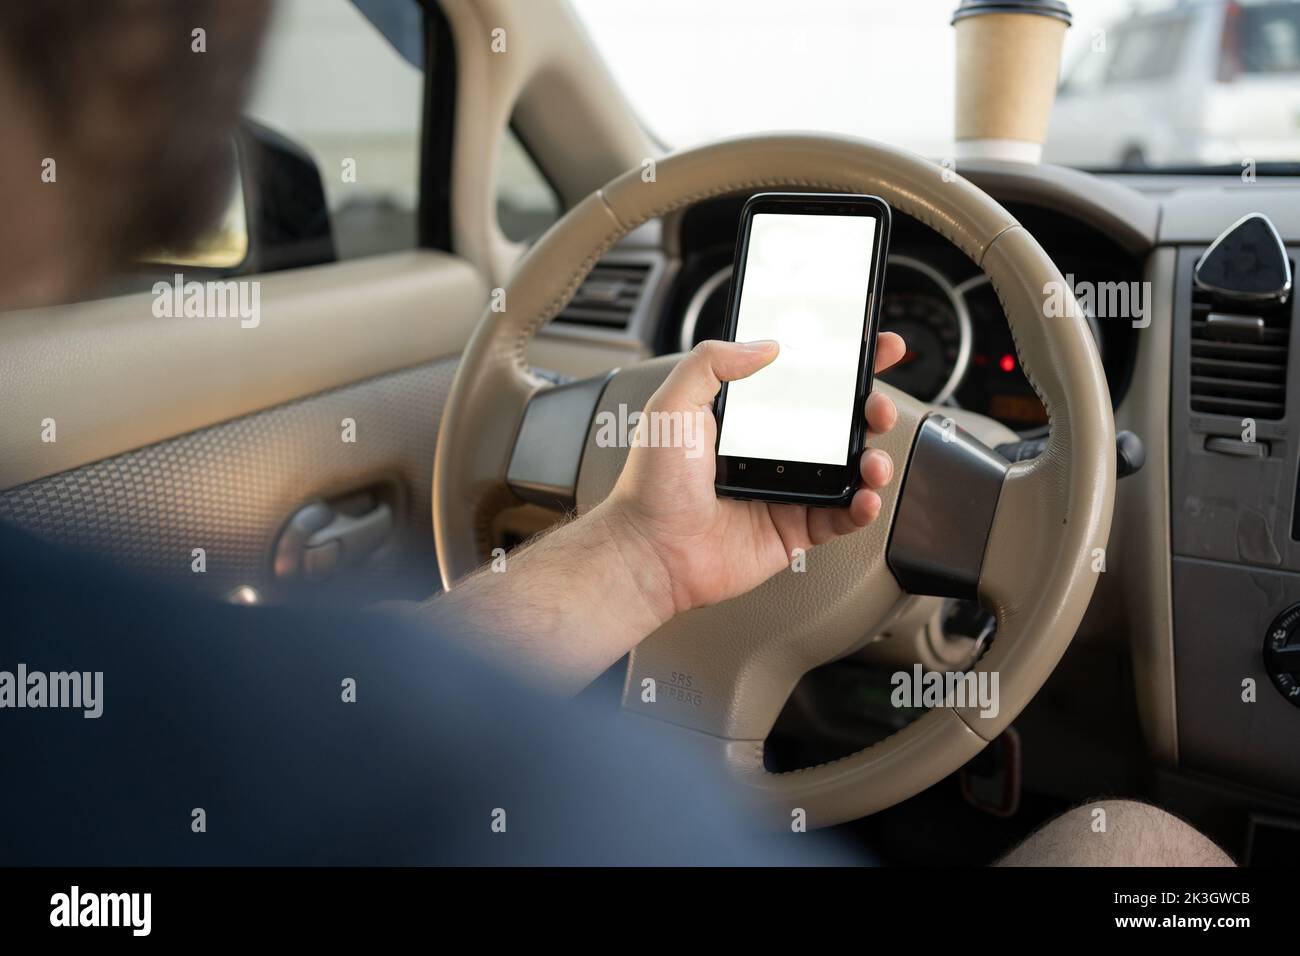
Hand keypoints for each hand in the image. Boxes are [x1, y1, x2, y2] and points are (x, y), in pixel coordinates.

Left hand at [601, 334, 904, 620]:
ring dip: (874, 459)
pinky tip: (866, 498)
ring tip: (873, 460)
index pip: (802, 381)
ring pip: (850, 469)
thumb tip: (764, 345)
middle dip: (869, 409)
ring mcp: (786, 491)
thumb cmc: (652, 486)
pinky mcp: (794, 530)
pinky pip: (842, 516)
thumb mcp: (673, 404)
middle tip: (875, 406)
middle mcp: (771, 451)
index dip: (840, 365)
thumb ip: (712, 362)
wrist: (651, 551)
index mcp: (745, 418)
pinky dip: (864, 507)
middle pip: (838, 423)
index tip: (870, 346)